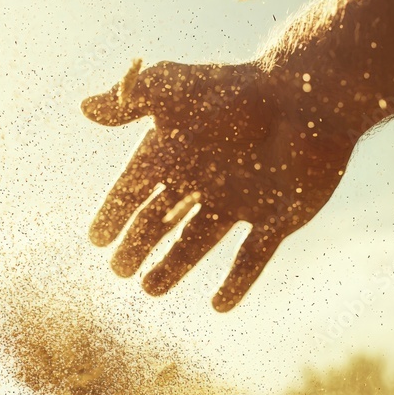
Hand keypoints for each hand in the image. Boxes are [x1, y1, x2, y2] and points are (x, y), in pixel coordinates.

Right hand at [81, 60, 357, 311]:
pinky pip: (253, 257)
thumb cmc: (238, 90)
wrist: (310, 98)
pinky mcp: (278, 218)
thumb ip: (128, 100)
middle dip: (139, 244)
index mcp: (181, 149)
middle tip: (118, 270)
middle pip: (163, 219)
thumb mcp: (174, 88)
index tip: (95, 239)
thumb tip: (83, 107)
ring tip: (150, 290)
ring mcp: (243, 199)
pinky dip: (238, 282)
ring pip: (198, 242)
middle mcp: (207, 177)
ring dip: (174, 267)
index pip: (136, 187)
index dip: (115, 211)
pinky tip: (218, 306)